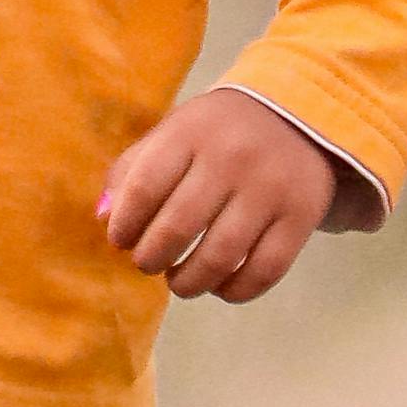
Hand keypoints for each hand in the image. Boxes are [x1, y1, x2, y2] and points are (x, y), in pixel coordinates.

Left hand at [95, 89, 343, 305]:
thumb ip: (132, 170)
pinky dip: (235, 291)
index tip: (121, 241)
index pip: (144, 187)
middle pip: (177, 227)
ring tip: (178, 282)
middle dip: (151, 258)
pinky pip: (265, 270)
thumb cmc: (218, 132)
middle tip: (148, 264)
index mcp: (191, 132)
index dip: (125, 225)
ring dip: (188, 282)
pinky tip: (219, 287)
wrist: (297, 115)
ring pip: (220, 256)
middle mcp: (232, 158)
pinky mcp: (301, 216)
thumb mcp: (173, 133)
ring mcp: (270, 189)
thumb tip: (105, 218)